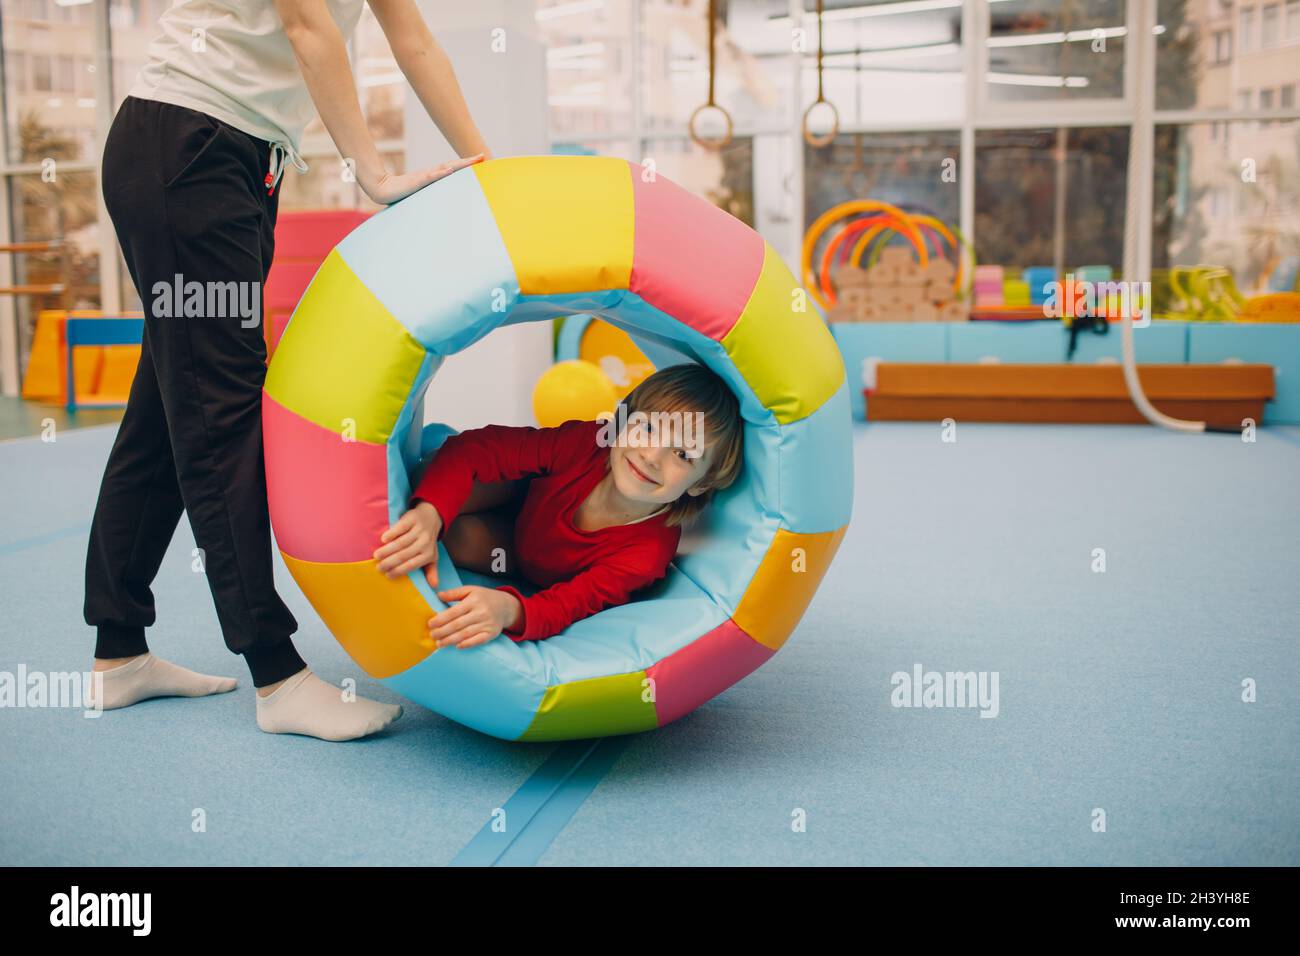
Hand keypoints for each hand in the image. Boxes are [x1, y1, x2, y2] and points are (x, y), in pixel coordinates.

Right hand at [359, 153, 485, 204]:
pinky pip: (430, 177)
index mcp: (433, 176)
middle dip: (468, 162)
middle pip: (452, 165)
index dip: (466, 164)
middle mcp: (431, 173)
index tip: (480, 159)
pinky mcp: (416, 182)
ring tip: (472, 161)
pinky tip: (449, 170)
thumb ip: (431, 191)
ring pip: (444, 169)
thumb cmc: (401, 192)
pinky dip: (440, 174)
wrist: (382, 190)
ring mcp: (424, 177)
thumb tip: (441, 195)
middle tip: (482, 156)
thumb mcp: (421, 192)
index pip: (453, 168)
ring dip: (458, 165)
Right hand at [375, 502, 442, 586]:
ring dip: (387, 550)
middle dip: (390, 563)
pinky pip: (400, 528)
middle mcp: (425, 542)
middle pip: (404, 555)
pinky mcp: (412, 519)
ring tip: (377, 556)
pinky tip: (383, 540)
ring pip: (401, 542)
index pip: (412, 565)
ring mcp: (419, 530)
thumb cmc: (428, 541)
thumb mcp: (432, 556)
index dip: (399, 571)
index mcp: (428, 554)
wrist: (432, 517)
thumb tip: (434, 586)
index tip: (387, 575)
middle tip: (378, 567)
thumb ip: (431, 571)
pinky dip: (391, 534)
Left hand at [424, 585, 520, 649]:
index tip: (430, 624)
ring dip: (450, 640)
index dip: (441, 619)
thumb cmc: (484, 597)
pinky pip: (477, 641)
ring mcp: (487, 624)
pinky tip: (457, 646)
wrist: (506, 606)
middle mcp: (481, 613)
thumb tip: (438, 595)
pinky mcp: (491, 634)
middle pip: (458, 625)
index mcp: (474, 601)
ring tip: (439, 644)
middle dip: (443, 631)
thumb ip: (454, 593)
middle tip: (432, 635)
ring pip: (465, 634)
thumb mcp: (471, 590)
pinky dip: (467, 644)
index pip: (454, 612)